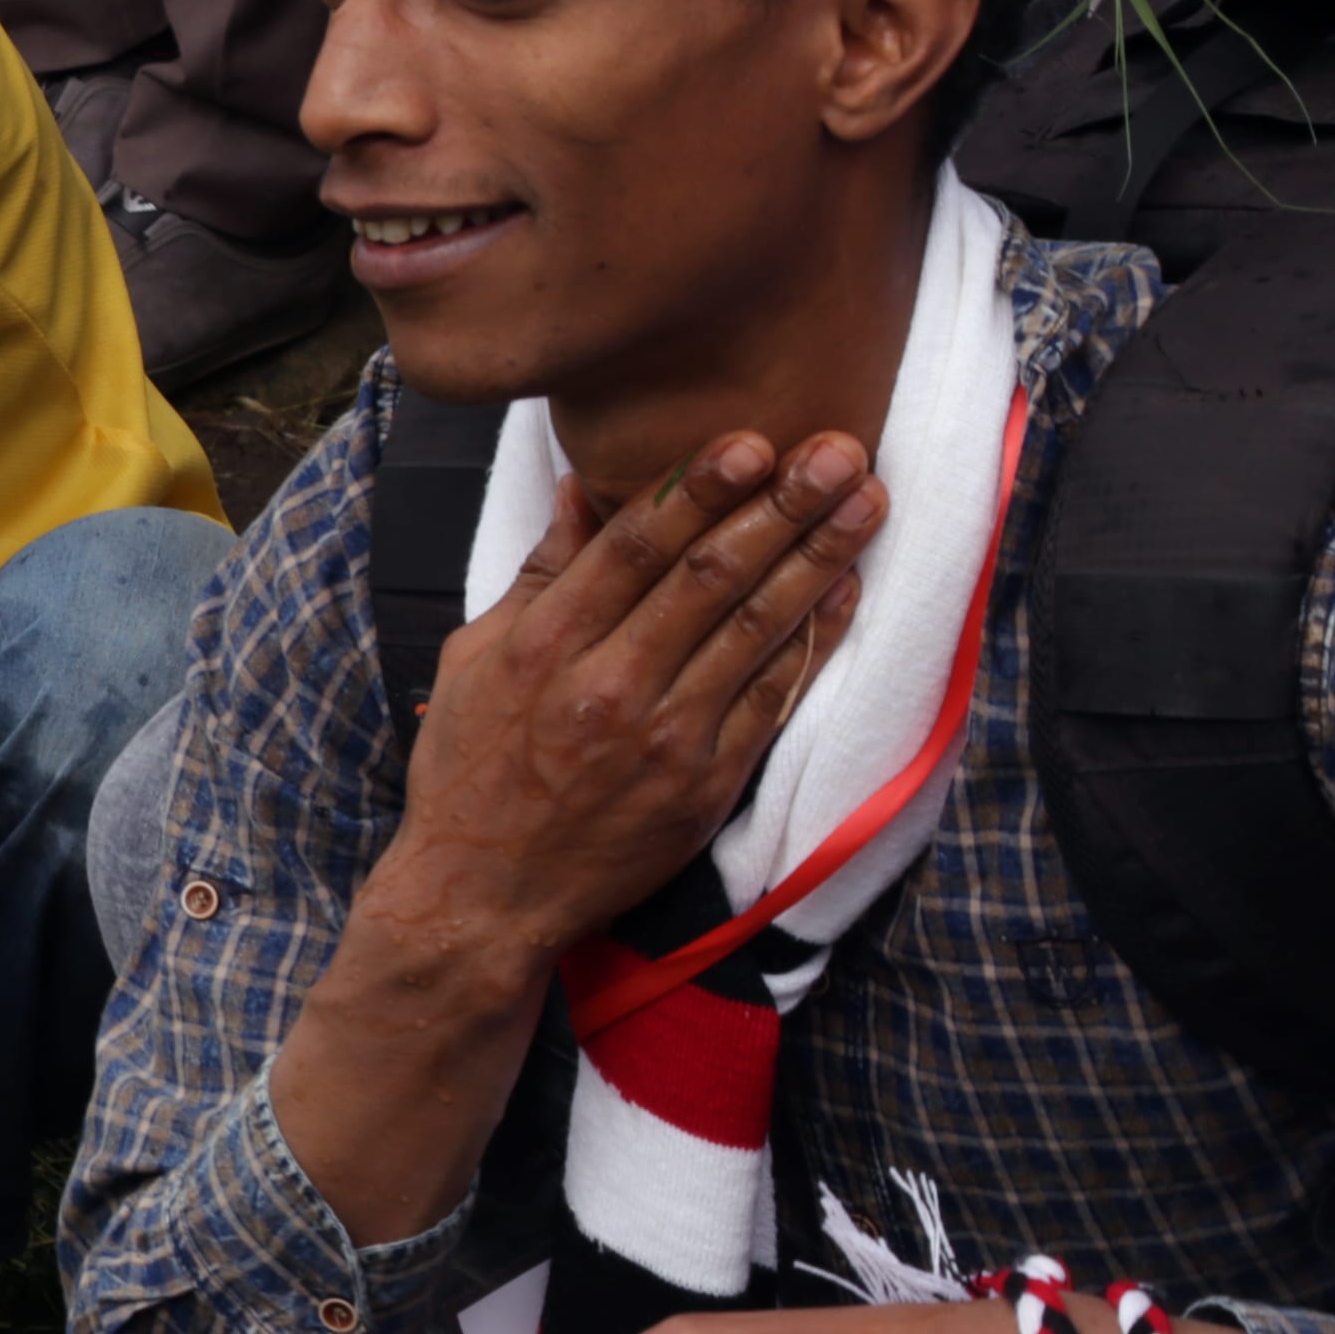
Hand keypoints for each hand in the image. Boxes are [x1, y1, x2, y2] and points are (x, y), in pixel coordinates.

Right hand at [370, 429, 881, 978]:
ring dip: (817, 558)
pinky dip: (812, 638)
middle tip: (837, 450)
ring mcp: (664, 737)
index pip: (633, 548)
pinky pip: (773, 696)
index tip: (749, 439)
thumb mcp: (475, 660)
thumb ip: (539, 576)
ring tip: (865, 500)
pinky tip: (844, 587)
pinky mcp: (706, 782)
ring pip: (754, 629)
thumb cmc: (469, 771)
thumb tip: (580, 491)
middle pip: (707, 578)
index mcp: (543, 646)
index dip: (696, 489)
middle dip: (778, 506)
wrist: (484, 894)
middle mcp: (608, 686)